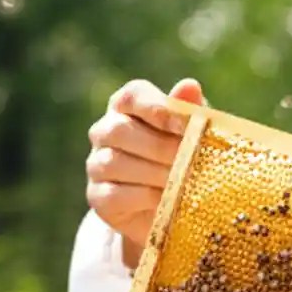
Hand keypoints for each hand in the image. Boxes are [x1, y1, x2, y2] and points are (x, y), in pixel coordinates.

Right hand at [86, 78, 204, 268]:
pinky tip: (169, 200)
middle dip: (162, 146)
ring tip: (186, 182)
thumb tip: (190, 85)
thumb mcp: (194, 133)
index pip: (133, 96)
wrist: (170, 207)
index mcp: (127, 106)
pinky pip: (116, 194)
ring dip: (156, 173)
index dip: (159, 109)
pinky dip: (146, 197)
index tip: (187, 125)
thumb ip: (191, 111)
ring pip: (116, 162)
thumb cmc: (184, 157)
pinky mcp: (98, 197)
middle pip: (121, 129)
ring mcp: (97, 164)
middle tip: (193, 161)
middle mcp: (105, 131)